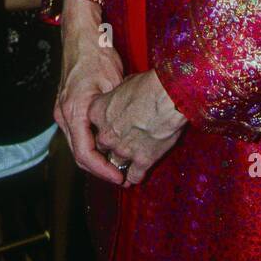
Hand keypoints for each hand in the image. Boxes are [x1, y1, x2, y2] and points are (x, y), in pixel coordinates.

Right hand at [55, 0, 127, 184]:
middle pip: (79, 155)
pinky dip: (91, 144)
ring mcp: (62, 111)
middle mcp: (63, 115)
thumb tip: (133, 132)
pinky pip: (77, 134)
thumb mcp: (114, 82)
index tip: (119, 178)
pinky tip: (108, 146)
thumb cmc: (97, 55)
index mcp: (74, 111)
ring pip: (77, 146)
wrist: (80, 36)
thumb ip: (117, 110)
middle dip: (100, 169)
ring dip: (95, 158)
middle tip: (122, 176)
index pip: (85, 153)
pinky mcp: (66, 107)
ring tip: (118, 165)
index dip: (103, 170)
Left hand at [88, 69, 186, 185]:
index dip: (102, 127)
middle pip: (102, 146)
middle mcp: (105, 134)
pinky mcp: (142, 161)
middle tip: (121, 143)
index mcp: (97, 112)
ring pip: (116, 164)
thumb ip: (117, 98)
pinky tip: (136, 176)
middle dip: (111, 146)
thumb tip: (123, 99)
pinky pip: (134, 175)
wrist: (169, 96)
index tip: (108, 128)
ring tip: (127, 164)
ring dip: (122, 163)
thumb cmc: (150, 84)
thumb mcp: (126, 84)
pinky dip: (134, 177)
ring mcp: (122, 150)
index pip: (91, 126)